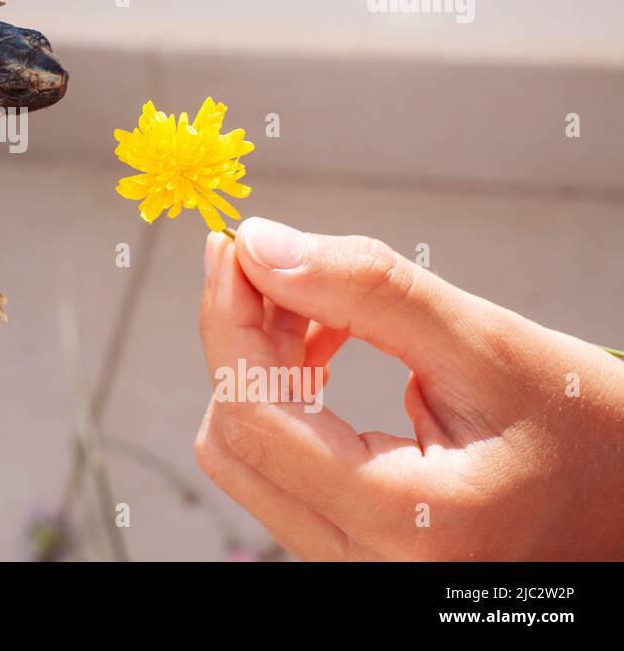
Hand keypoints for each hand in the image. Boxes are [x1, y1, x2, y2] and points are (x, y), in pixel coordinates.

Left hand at [194, 217, 623, 560]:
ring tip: (318, 310)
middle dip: (242, 338)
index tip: (232, 244)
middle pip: (232, 439)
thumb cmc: (582, 426)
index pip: (255, 415)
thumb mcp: (486, 344)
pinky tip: (324, 346)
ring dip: (260, 366)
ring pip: (244, 455)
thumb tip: (258, 245)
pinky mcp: (348, 547)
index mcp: (407, 523)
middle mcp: (367, 566)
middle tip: (279, 266)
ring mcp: (352, 566)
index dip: (227, 318)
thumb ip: (366, 290)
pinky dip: (282, 396)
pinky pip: (275, 467)